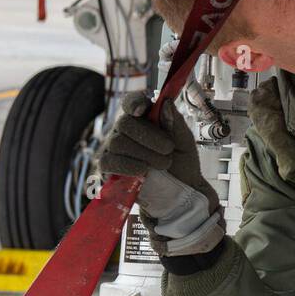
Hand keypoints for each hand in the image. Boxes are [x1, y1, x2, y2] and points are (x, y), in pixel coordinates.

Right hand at [96, 91, 222, 255]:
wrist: (181, 193)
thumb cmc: (183, 164)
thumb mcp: (185, 143)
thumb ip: (175, 123)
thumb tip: (166, 103)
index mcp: (145, 119)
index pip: (131, 102)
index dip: (133, 102)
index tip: (142, 109)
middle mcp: (126, 131)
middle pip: (124, 123)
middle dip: (148, 136)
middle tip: (168, 149)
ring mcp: (115, 148)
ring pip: (118, 142)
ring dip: (144, 154)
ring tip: (164, 164)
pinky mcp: (109, 168)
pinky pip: (110, 162)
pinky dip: (129, 166)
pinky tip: (144, 171)